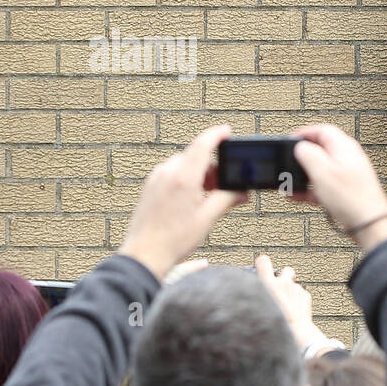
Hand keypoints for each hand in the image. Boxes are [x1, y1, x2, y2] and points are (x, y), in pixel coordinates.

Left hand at [119, 125, 244, 280]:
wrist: (145, 254)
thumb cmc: (174, 239)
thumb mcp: (207, 218)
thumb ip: (227, 199)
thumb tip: (241, 192)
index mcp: (183, 178)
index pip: (202, 145)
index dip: (216, 135)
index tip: (226, 131)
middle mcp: (167, 173)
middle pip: (195, 157)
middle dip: (212, 167)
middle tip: (223, 187)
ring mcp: (156, 179)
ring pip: (183, 165)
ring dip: (198, 174)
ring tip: (206, 197)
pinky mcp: (150, 186)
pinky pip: (171, 173)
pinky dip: (185, 179)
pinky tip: (190, 200)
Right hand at [255, 254, 323, 347]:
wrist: (295, 331)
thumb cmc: (273, 324)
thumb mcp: (255, 309)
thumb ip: (255, 297)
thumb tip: (246, 299)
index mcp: (268, 283)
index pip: (263, 261)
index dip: (263, 263)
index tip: (262, 266)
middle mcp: (284, 282)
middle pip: (285, 270)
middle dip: (284, 276)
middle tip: (280, 287)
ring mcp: (296, 288)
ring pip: (294, 284)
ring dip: (290, 291)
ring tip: (287, 304)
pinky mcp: (306, 296)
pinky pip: (301, 294)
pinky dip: (298, 300)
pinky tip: (294, 311)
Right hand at [291, 123, 386, 250]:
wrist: (369, 224)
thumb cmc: (352, 198)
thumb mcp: (322, 171)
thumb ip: (309, 154)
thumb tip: (301, 146)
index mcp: (345, 147)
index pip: (323, 130)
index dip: (304, 133)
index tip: (290, 140)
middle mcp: (348, 159)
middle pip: (320, 150)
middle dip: (302, 158)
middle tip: (289, 163)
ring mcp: (347, 175)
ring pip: (320, 170)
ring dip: (303, 176)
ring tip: (290, 183)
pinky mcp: (345, 191)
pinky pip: (323, 185)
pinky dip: (310, 189)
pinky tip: (297, 195)